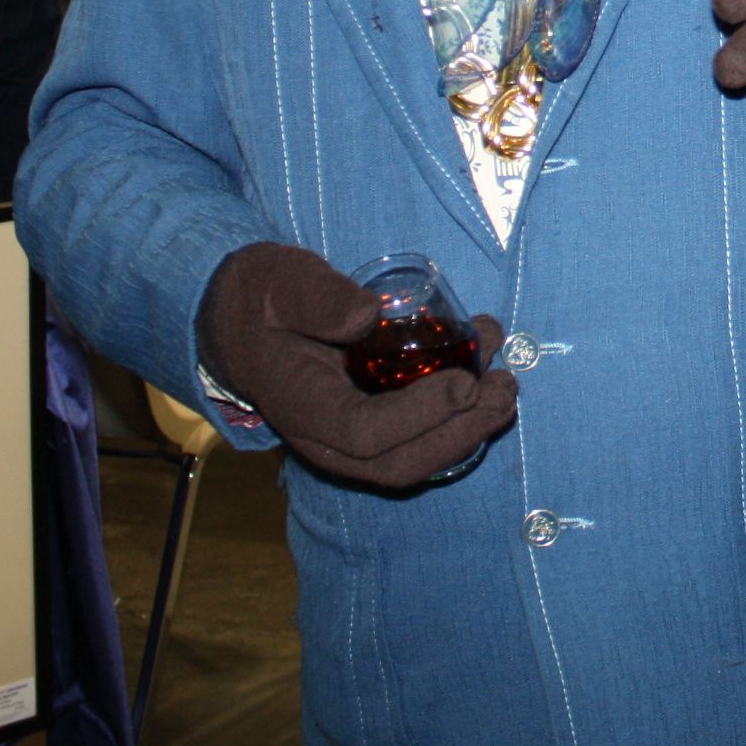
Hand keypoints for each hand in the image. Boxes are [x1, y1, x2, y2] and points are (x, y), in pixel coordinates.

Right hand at [197, 243, 516, 488]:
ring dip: (469, 430)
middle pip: (400, 463)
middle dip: (462, 432)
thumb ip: (319, 297)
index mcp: (301, 406)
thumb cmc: (262, 298)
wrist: (238, 323)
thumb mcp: (281, 281)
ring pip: (414, 461)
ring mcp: (346, 444)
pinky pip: (416, 443)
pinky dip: (457, 421)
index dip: (421, 414)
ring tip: (506, 383)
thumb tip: (369, 315)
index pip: (365, 434)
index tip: (465, 380)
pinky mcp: (367, 431)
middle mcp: (325, 440)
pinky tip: (486, 380)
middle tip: (505, 387)